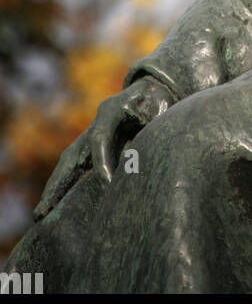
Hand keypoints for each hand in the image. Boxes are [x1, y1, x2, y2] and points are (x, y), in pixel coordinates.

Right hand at [34, 75, 174, 219]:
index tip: (109, 185)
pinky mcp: (96, 145)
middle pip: (72, 155)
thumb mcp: (159, 104)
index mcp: (111, 111)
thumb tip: (152, 132)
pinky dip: (63, 184)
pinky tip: (53, 205)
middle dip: (59, 182)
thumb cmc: (157, 98)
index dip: (102, 162)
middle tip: (44, 209)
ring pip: (68, 163)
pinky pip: (74, 167)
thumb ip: (154, 116)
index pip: (100, 140)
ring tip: (41, 214)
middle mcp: (96, 124)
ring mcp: (92, 134)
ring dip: (55, 187)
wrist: (150, 89)